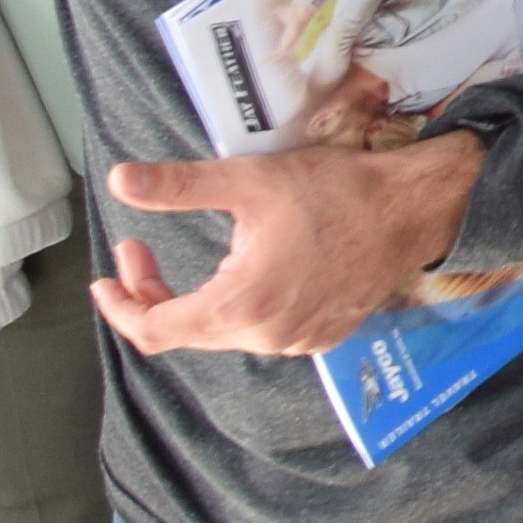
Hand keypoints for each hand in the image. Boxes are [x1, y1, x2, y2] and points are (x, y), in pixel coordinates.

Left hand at [95, 136, 484, 357]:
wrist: (415, 209)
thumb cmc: (336, 192)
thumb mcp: (249, 181)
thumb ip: (179, 186)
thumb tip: (119, 181)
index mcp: (239, 305)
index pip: (153, 330)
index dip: (121, 306)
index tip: (107, 280)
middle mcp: (264, 336)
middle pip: (184, 332)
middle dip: (154, 292)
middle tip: (142, 249)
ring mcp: (296, 341)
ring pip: (224, 333)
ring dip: (199, 300)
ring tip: (205, 256)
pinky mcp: (321, 336)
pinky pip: (264, 331)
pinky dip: (242, 308)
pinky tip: (253, 270)